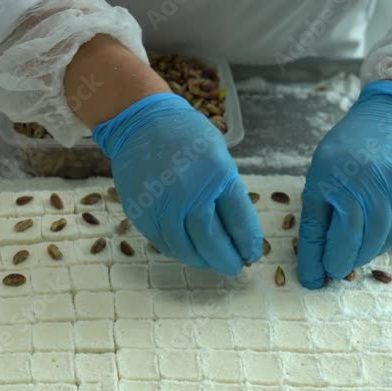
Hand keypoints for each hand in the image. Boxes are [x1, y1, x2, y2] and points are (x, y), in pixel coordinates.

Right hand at [93, 93, 263, 275]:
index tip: (251, 254)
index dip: (248, 244)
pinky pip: (163, 242)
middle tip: (234, 267)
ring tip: (211, 261)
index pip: (239, 221)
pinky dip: (179, 251)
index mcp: (217, 174)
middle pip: (212, 241)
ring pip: (185, 248)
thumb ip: (227, 193)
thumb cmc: (186, 137)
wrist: (140, 122)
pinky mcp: (141, 212)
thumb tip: (237, 234)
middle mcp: (189, 191)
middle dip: (227, 259)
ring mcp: (162, 203)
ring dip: (202, 260)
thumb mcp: (218, 157)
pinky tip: (189, 250)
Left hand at [298, 80, 391, 288]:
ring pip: (375, 239)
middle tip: (333, 271)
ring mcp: (391, 188)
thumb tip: (315, 255)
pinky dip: (382, 244)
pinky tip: (372, 244)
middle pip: (349, 239)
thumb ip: (318, 209)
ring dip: (362, 256)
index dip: (313, 259)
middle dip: (339, 262)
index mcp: (329, 176)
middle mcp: (361, 182)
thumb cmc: (351, 146)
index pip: (318, 229)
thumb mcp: (322, 170)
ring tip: (352, 260)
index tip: (310, 279)